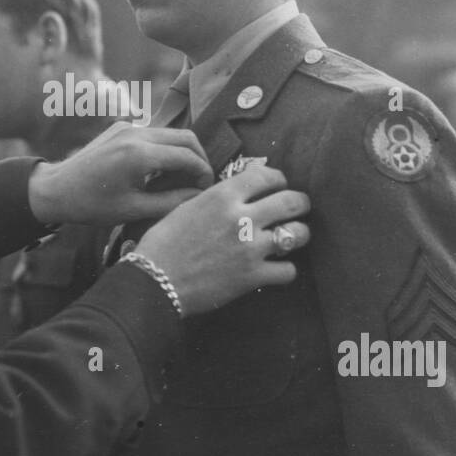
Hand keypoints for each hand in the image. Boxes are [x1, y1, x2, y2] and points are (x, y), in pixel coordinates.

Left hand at [27, 122, 213, 225]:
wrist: (55, 189)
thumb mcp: (134, 210)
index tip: (207, 189)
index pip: (188, 156)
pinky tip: (158, 172)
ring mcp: (128, 126)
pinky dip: (164, 148)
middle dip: (198, 158)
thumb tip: (199, 196)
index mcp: (140, 154)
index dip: (203, 172)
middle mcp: (136, 133)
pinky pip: (154, 134)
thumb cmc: (92, 205)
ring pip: (170, 133)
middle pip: (185, 137)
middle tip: (200, 181)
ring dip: (181, 153)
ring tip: (180, 179)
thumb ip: (172, 202)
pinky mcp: (121, 127)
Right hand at [138, 164, 309, 315]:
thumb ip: (216, 199)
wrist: (154, 280)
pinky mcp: (253, 276)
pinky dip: (286, 270)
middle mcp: (241, 218)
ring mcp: (250, 248)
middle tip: (299, 208)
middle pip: (291, 201)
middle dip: (301, 203)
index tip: (280, 185)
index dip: (279, 179)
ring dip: (300, 234)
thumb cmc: (163, 243)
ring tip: (293, 237)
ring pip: (298, 234)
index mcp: (222, 196)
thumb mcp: (187, 207)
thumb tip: (237, 195)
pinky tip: (278, 269)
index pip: (267, 175)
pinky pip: (288, 270)